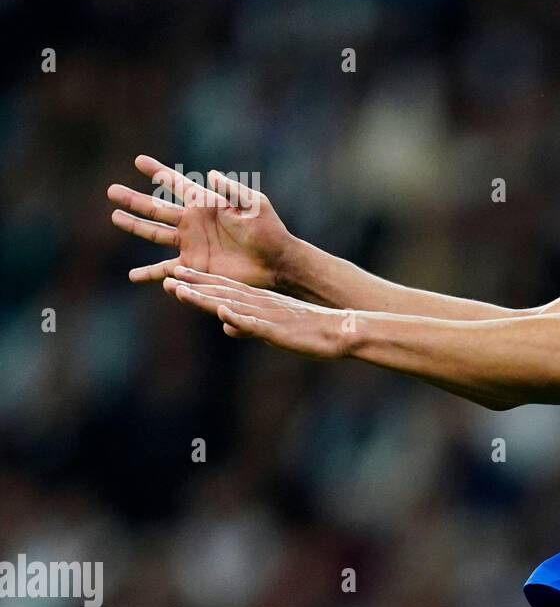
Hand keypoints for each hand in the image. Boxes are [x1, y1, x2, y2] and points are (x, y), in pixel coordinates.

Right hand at [109, 155, 294, 288]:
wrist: (276, 262)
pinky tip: (133, 276)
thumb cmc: (269, 231)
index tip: (138, 160)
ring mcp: (192, 244)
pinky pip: (167, 269)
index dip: (158, 172)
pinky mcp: (195, 266)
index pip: (177, 184)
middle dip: (134, 200)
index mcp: (206, 204)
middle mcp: (194, 223)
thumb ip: (231, 190)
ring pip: (155, 234)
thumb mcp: (253, 205)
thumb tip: (210, 172)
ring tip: (115, 218)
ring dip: (135, 226)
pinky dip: (150, 274)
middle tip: (111, 191)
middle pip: (156, 208)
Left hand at [164, 267, 355, 359]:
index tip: (175, 275)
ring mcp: (267, 316)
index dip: (199, 283)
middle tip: (168, 276)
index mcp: (259, 302)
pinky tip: (221, 312)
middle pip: (221, 293)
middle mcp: (259, 304)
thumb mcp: (273, 329)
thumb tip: (225, 326)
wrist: (343, 331)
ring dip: (206, 298)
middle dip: (194, 286)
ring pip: (231, 305)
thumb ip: (248, 326)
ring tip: (181, 290)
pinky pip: (255, 324)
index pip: (224, 290)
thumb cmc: (311, 332)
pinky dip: (238, 318)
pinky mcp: (278, 330)